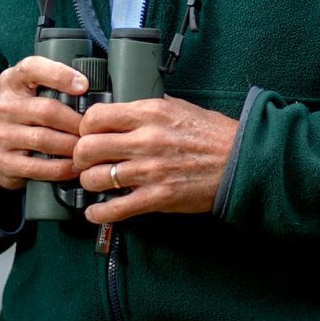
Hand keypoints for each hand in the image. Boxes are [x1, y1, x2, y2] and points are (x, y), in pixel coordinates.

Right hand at [0, 56, 88, 190]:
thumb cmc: (28, 116)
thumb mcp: (33, 93)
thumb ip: (56, 87)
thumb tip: (98, 92)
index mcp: (12, 81)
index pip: (32, 68)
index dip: (59, 75)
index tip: (84, 85)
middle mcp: (1, 105)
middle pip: (46, 110)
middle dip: (76, 122)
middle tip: (94, 130)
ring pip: (43, 139)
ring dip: (71, 147)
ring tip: (88, 149)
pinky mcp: (1, 160)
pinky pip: (36, 166)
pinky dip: (61, 168)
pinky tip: (75, 167)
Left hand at [72, 96, 237, 223]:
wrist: (240, 160)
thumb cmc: (212, 134)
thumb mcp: (178, 107)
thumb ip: (148, 109)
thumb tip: (123, 111)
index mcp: (149, 113)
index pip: (96, 116)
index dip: (84, 127)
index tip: (86, 134)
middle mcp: (145, 140)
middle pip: (87, 148)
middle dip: (80, 156)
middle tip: (84, 160)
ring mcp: (150, 170)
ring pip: (96, 179)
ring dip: (89, 184)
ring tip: (94, 183)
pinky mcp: (158, 197)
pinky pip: (116, 209)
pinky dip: (99, 213)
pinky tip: (96, 212)